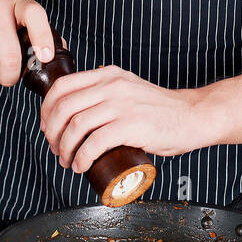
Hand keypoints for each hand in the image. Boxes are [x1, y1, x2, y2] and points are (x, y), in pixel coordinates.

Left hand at [39, 65, 211, 171]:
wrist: (194, 115)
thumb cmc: (162, 110)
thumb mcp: (129, 89)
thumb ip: (108, 93)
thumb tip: (81, 113)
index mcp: (108, 75)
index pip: (63, 86)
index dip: (47, 109)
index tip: (48, 127)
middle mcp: (112, 86)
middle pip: (64, 107)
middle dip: (52, 133)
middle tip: (56, 149)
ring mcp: (121, 105)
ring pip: (75, 126)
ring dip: (65, 149)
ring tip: (68, 161)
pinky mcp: (131, 125)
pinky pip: (94, 142)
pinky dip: (81, 158)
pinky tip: (81, 166)